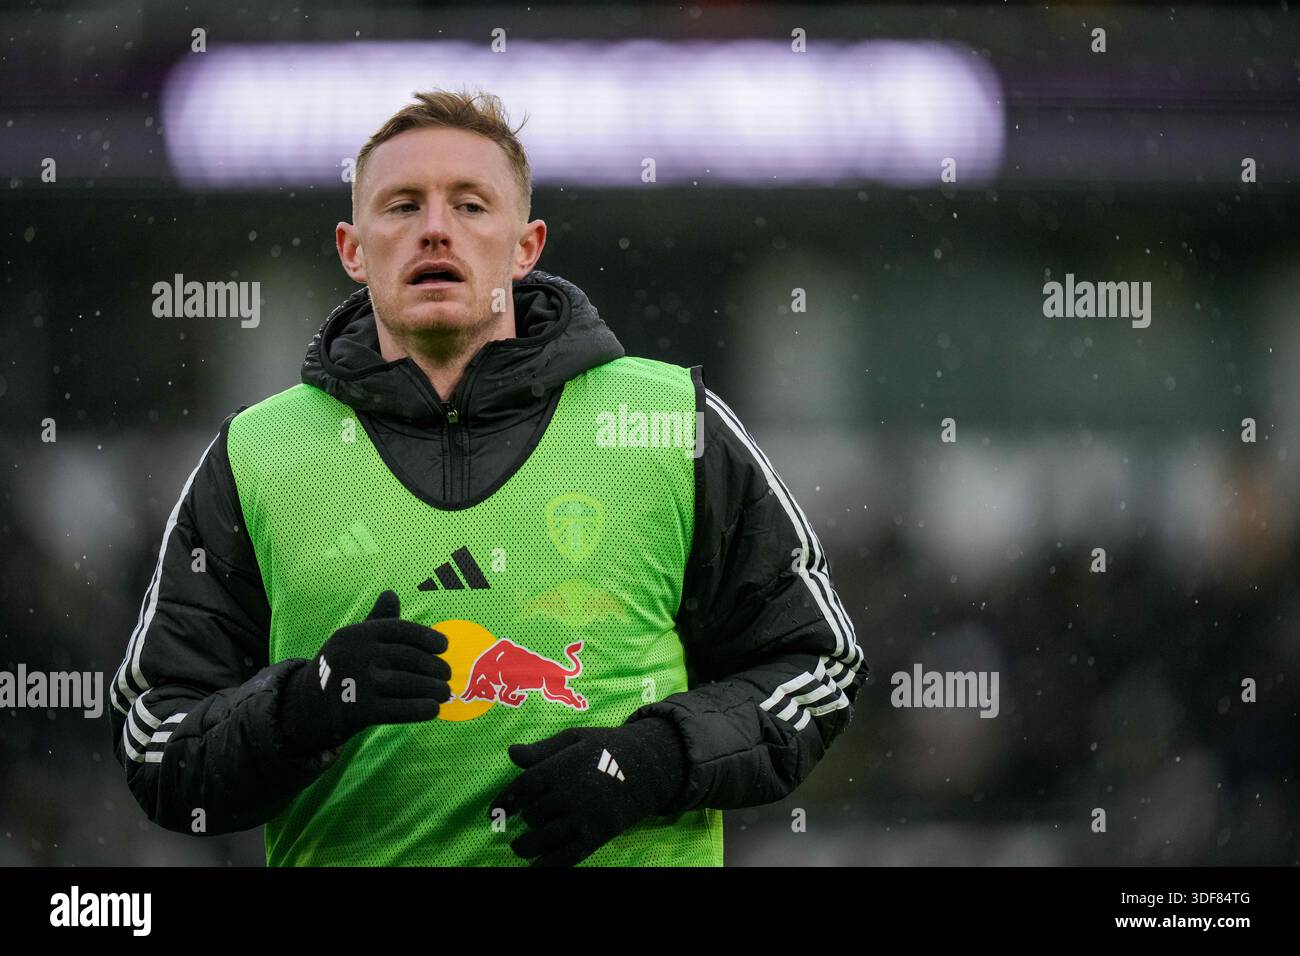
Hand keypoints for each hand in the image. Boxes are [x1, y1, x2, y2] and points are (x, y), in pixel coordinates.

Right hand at [277, 590, 451, 757]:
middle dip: (435, 667)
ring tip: (444, 693)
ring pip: (409, 683)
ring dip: (433, 689)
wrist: (304, 706)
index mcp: (358, 633)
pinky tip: (433, 710)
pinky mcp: (358, 710)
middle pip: (410, 658)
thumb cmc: (338, 667)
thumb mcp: (352, 640)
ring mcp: (357, 682)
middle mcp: (357, 654)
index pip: (402, 630)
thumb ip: (376, 620)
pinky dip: (420, 709)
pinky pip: (399, 709)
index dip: (428, 637)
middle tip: (447, 675)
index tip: (445, 646)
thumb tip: (391, 593)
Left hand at [488, 719, 688, 866]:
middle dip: (527, 818)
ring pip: (546, 838)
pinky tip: (537, 867)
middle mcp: (572, 792)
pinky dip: (550, 865)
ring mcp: (586, 815)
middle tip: (527, 818)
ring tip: (519, 848)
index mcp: (564, 765)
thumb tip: (512, 753)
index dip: (506, 799)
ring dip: (527, 847)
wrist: (649, 765)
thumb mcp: (576, 738)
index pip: (525, 786)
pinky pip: (569, 855)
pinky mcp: (599, 833)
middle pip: (535, 813)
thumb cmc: (607, 747)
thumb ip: (543, 749)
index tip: (493, 811)